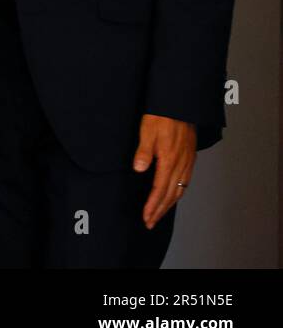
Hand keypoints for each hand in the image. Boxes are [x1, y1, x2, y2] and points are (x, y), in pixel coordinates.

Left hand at [133, 113, 195, 228]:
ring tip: (159, 214)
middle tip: (150, 223)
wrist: (179, 105)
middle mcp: (180, 164)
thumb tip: (139, 169)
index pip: (160, 189)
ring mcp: (187, 162)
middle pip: (171, 194)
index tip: (146, 217)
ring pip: (179, 190)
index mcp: (169, 160)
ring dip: (169, 204)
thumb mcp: (147, 131)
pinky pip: (185, 181)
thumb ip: (143, 151)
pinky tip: (173, 195)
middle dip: (160, 210)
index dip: (152, 205)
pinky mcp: (189, 158)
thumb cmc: (161, 116)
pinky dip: (178, 193)